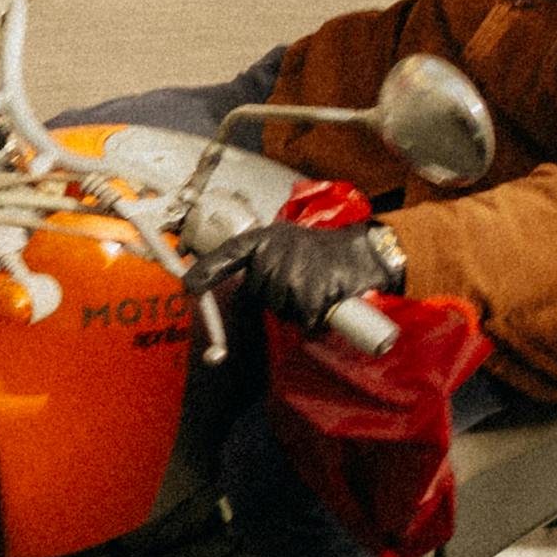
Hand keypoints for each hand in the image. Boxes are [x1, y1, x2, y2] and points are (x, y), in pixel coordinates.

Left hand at [181, 221, 405, 329]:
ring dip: (299, 308)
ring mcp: (293, 270)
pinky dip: (316, 318)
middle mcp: (275, 250)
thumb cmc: (326, 255)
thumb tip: (244, 292)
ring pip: (281, 307)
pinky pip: (303, 318)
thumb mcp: (290, 248)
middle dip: (278, 297)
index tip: (188, 285)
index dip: (207, 271)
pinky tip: (329, 299)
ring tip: (319, 287)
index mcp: (267, 238)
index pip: (228, 255)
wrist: (368, 253)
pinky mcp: (312, 292)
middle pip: (258, 293)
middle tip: (305, 283)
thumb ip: (265, 265)